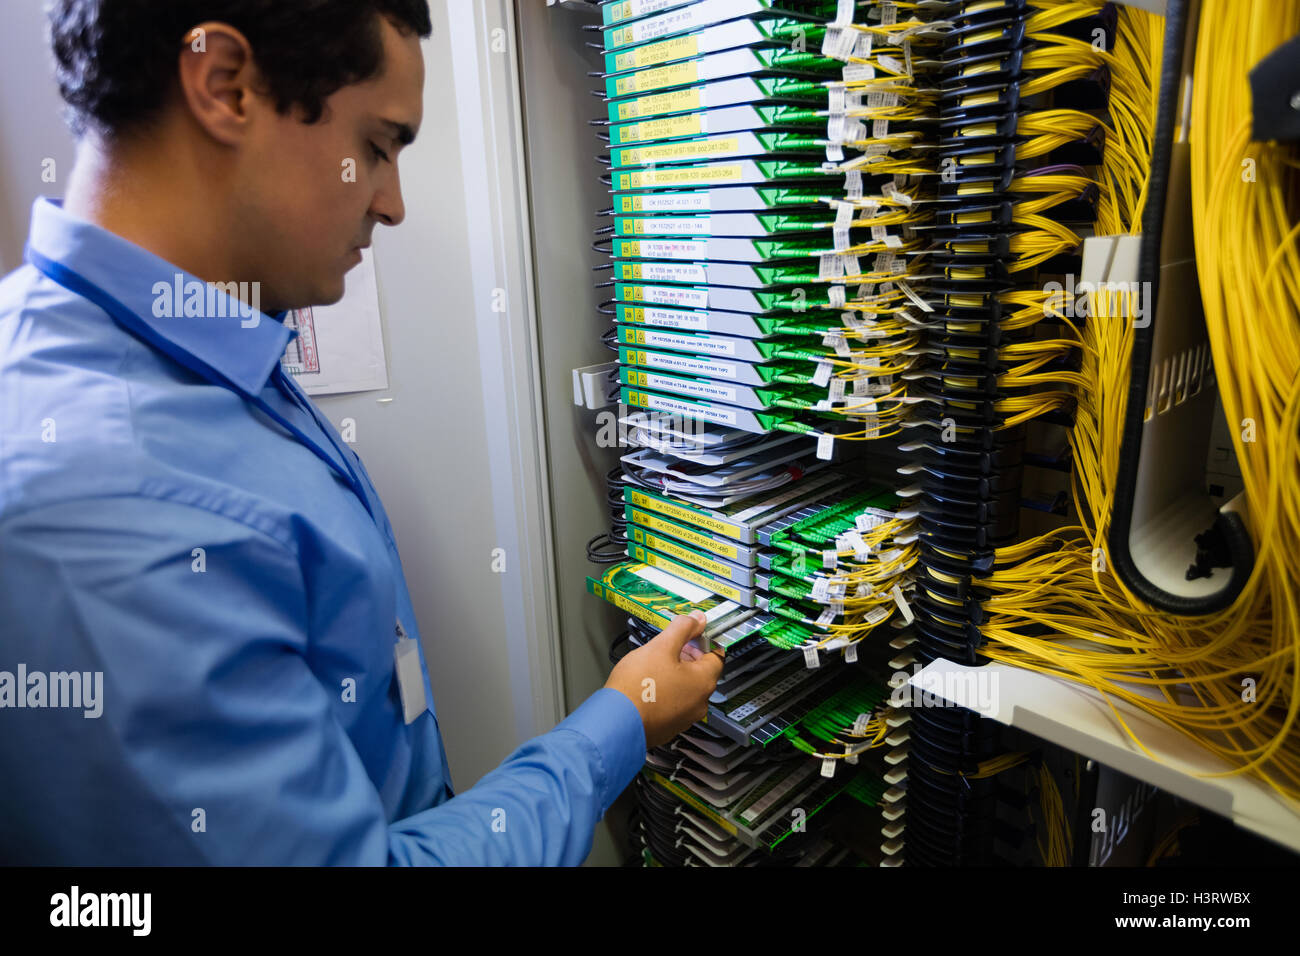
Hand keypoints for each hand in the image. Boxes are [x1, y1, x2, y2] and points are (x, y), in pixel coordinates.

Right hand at [604, 610, 723, 748]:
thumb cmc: (638, 687)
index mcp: (703, 682)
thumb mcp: (661, 646)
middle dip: (687, 656)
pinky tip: (649, 685)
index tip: (690, 633)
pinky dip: (666, 691)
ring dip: (676, 674)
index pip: (716, 655)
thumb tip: (697, 619)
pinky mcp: (669, 727)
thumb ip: (683, 629)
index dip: (703, 640)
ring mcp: (685, 718)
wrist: (616, 722)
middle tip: (669, 647)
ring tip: (654, 665)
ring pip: (687, 688)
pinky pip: (674, 703)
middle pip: (701, 672)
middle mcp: (700, 703)